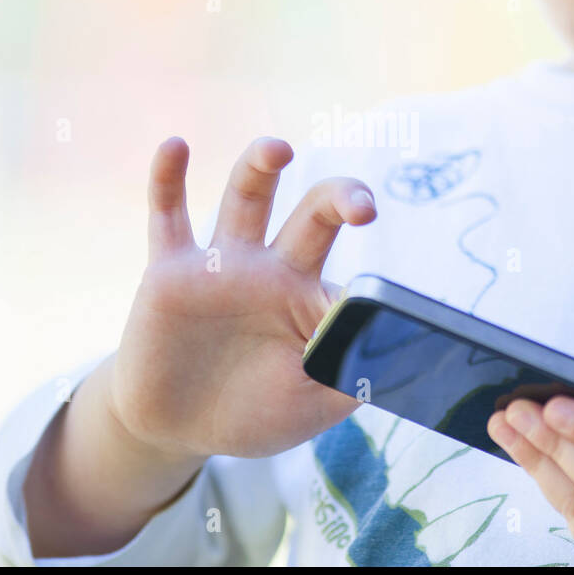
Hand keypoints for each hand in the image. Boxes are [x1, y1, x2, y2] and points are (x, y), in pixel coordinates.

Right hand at [109, 135, 376, 461]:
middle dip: (340, 200)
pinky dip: (167, 178)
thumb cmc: (252, 414)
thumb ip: (353, 378)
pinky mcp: (170, 272)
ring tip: (278, 150)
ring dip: (260, 166)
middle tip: (362, 205)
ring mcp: (222, 266)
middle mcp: (273, 270)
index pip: (352, 282)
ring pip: (246, 198)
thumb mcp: (312, 407)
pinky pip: (167, 215)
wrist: (175, 427)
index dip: (373, 297)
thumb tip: (405, 357)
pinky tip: (175, 146)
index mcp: (312, 301)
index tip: (386, 312)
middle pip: (314, 216)